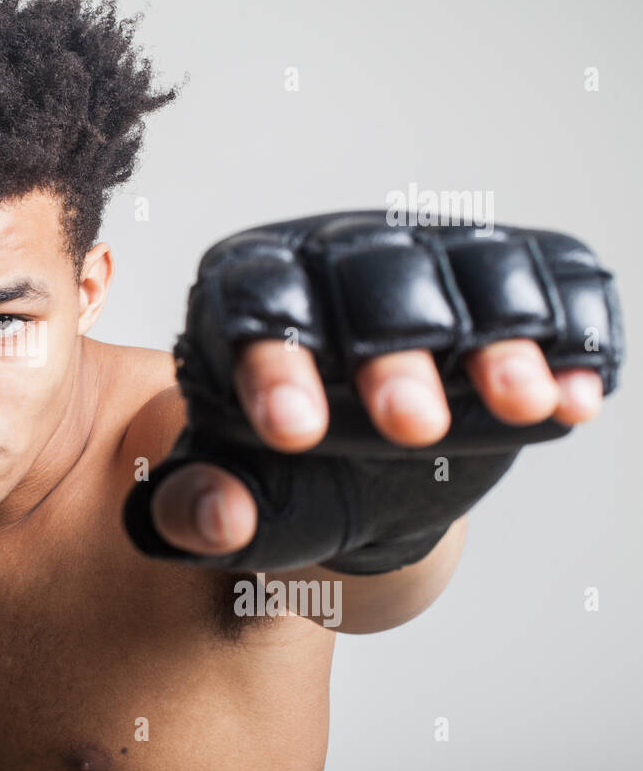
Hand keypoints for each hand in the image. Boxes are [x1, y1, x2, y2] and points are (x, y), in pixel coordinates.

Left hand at [123, 211, 623, 573]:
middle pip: (368, 276)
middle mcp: (334, 254)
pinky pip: (552, 286)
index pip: (251, 305)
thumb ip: (196, 512)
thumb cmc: (280, 474)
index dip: (276, 363)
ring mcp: (426, 259)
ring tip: (516, 402)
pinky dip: (572, 337)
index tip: (297, 436)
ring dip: (500, 336)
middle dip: (394, 352)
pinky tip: (574, 399)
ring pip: (470, 268)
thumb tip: (219, 516)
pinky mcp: (505, 282)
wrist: (358, 475)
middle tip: (411, 428)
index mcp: (244, 296)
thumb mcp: (234, 497)